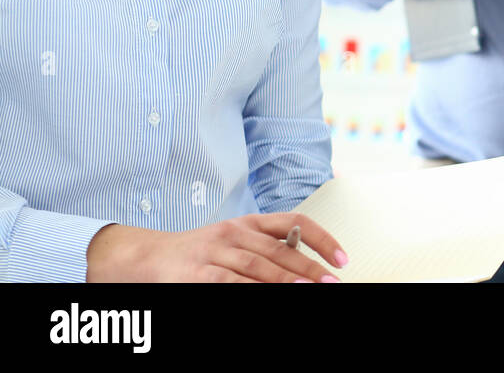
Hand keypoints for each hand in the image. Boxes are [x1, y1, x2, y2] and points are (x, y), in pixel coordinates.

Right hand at [85, 213, 348, 282]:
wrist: (146, 257)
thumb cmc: (199, 253)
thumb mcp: (235, 241)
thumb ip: (268, 248)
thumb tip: (309, 266)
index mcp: (248, 222)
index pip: (294, 223)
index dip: (322, 239)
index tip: (343, 259)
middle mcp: (233, 234)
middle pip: (278, 251)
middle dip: (309, 269)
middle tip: (332, 282)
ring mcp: (214, 254)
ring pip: (257, 268)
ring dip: (286, 281)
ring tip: (310, 290)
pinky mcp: (198, 275)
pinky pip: (230, 284)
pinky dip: (253, 291)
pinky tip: (271, 296)